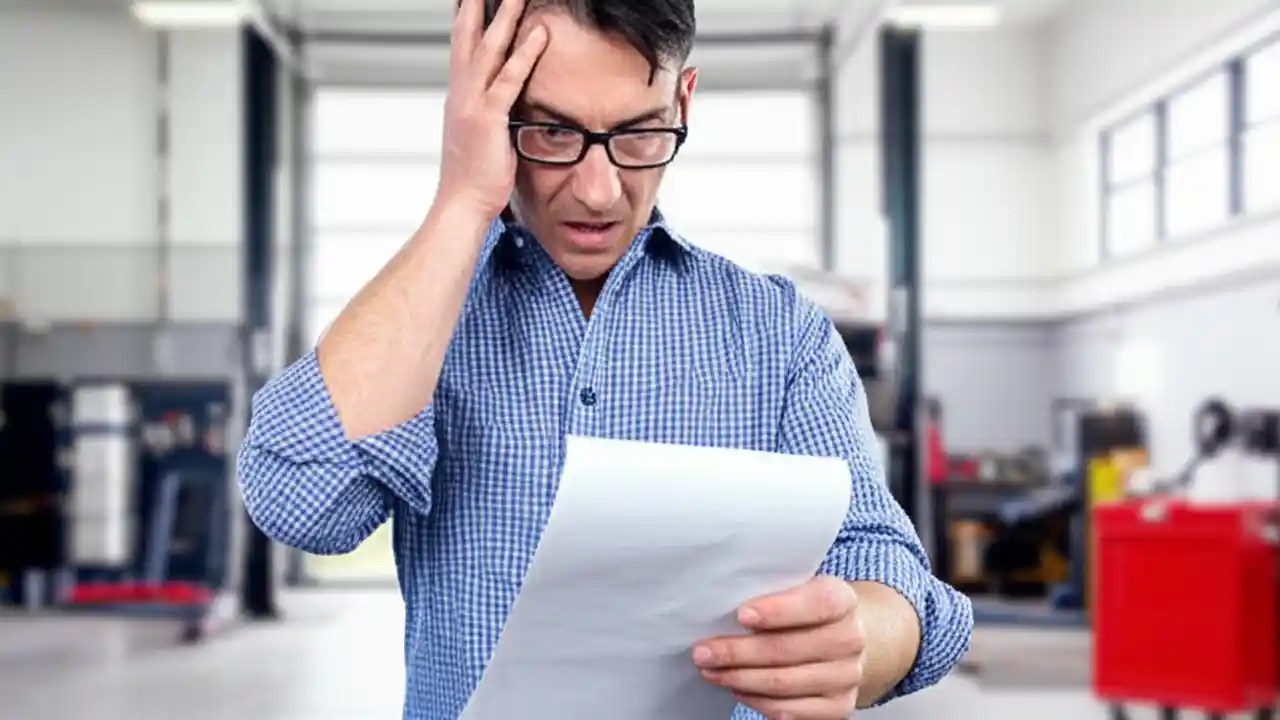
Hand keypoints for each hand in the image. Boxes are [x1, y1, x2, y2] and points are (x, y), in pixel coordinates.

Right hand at [436, 0, 548, 220]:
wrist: (461, 206)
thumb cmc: (472, 180)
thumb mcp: (482, 139)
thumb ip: (490, 117)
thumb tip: (502, 109)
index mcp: (459, 98)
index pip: (461, 47)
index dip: (466, 18)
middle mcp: (460, 94)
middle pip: (468, 37)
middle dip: (476, 5)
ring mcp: (472, 105)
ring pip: (489, 49)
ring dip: (505, 17)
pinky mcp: (488, 120)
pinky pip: (509, 80)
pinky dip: (525, 55)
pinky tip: (540, 34)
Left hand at [693, 576, 865, 719]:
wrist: (844, 640)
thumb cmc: (807, 612)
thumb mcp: (798, 590)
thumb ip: (771, 594)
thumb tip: (722, 610)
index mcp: (843, 600)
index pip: (817, 604)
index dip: (779, 610)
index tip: (742, 614)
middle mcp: (851, 639)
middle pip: (788, 649)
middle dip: (738, 652)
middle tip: (703, 652)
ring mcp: (847, 676)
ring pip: (783, 683)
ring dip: (739, 678)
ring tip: (710, 671)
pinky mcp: (838, 707)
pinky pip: (789, 711)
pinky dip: (756, 701)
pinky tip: (737, 688)